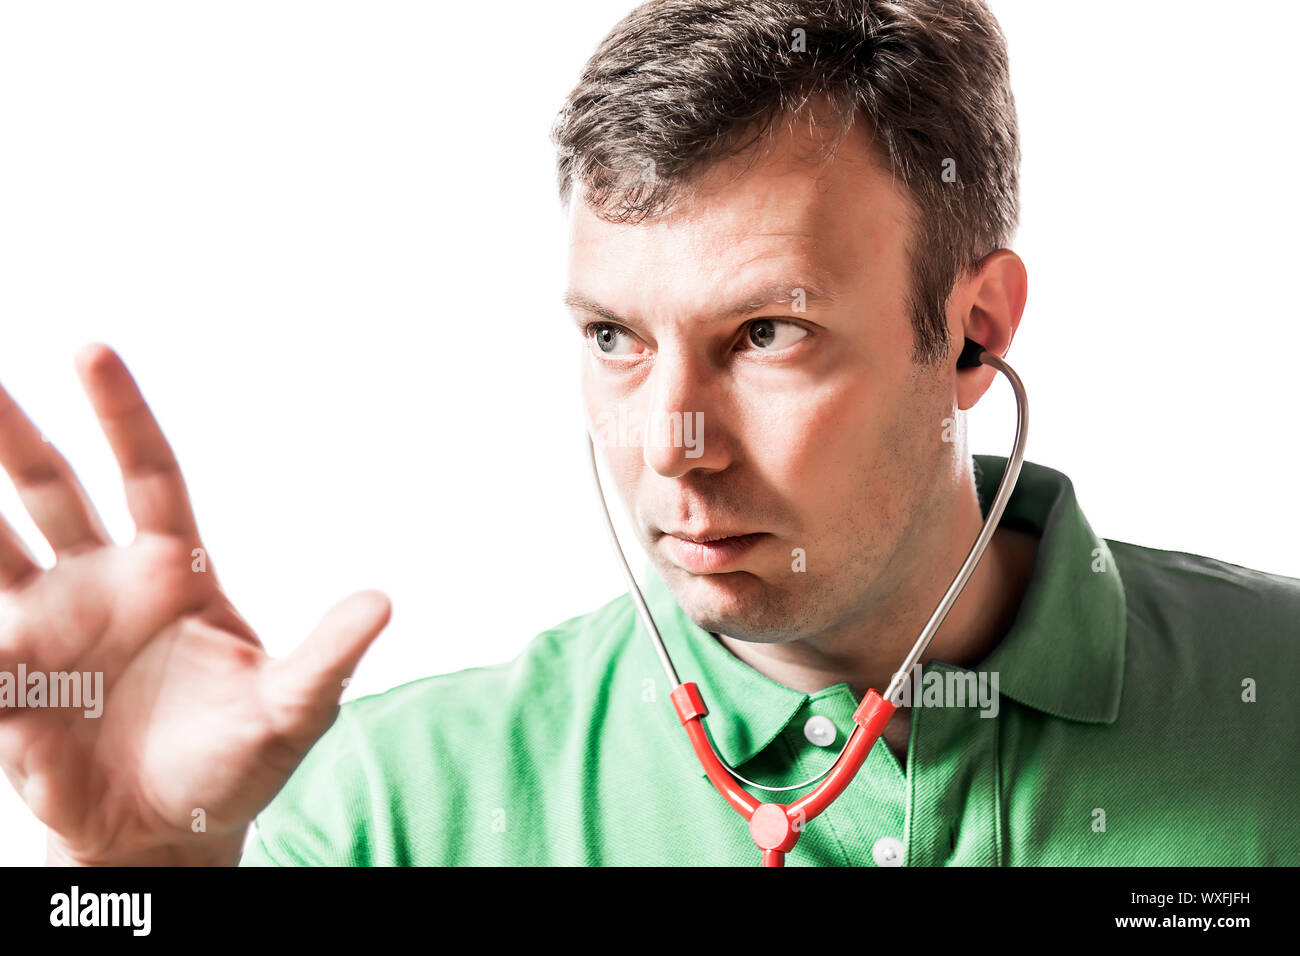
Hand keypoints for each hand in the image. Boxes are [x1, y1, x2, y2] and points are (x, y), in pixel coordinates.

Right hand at [0, 344, 390, 864]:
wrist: (172, 836)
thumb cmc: (236, 764)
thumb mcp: (292, 711)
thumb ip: (327, 656)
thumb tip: (383, 602)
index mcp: (175, 572)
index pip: (147, 474)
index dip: (121, 414)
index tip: (90, 350)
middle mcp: (106, 584)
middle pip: (54, 491)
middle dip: (18, 435)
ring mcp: (50, 628)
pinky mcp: (10, 683)